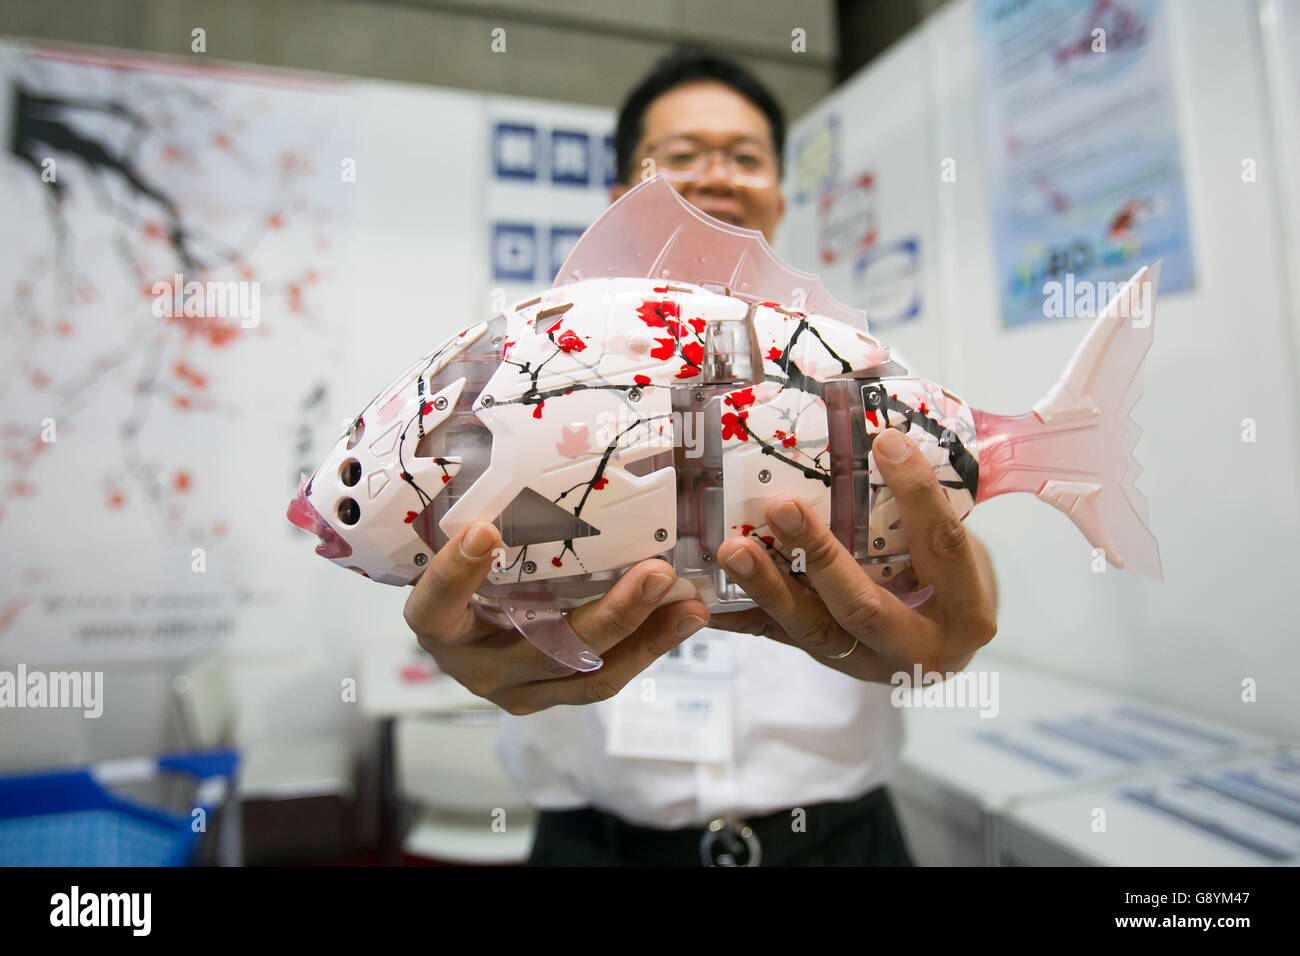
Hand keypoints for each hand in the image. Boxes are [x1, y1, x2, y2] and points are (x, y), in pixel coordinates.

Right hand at [403, 522, 710, 713]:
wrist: (469, 629)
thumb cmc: (468, 567)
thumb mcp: (457, 541)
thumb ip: (479, 505)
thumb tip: (492, 414)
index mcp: (440, 626)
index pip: (433, 607)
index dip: (454, 576)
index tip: (483, 531)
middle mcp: (477, 665)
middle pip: (539, 650)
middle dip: (607, 614)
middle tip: (655, 572)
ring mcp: (521, 687)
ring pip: (586, 671)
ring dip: (644, 634)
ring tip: (688, 602)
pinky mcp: (558, 693)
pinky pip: (607, 676)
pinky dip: (650, 645)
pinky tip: (684, 614)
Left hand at [711, 427, 996, 681]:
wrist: (940, 645)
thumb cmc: (949, 582)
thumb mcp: (955, 546)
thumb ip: (924, 505)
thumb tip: (882, 427)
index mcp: (968, 613)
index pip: (942, 549)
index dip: (917, 495)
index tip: (885, 442)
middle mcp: (918, 650)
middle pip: (864, 606)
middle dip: (820, 558)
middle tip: (782, 508)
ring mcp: (866, 663)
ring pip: (811, 629)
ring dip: (768, 588)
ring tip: (733, 549)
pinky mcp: (827, 662)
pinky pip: (777, 639)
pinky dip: (742, 614)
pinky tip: (706, 594)